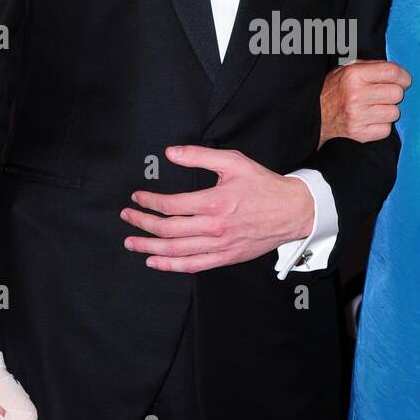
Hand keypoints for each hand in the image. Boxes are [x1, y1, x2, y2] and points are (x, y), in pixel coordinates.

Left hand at [122, 146, 314, 272]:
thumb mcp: (233, 162)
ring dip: (149, 248)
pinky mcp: (226, 257)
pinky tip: (155, 262)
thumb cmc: (263, 185)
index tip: (138, 197)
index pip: (171, 205)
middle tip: (128, 217)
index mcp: (214, 202)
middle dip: (142, 223)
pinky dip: (171, 266)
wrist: (292, 211)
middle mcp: (214, 227)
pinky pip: (193, 266)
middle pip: (168, 230)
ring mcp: (220, 246)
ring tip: (131, 243)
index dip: (149, 201)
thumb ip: (200, 156)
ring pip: (176, 251)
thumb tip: (171, 153)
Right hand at [319, 60, 411, 145]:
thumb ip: (372, 66)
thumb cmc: (334, 89)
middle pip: (396, 93)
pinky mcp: (359, 134)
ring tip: (376, 108)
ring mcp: (357, 116)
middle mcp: (355, 95)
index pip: (391, 72)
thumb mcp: (346, 69)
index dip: (403, 76)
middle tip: (385, 95)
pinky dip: (382, 126)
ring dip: (388, 111)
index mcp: (353, 74)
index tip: (404, 81)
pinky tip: (371, 120)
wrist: (314, 116)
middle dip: (394, 94)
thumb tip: (398, 72)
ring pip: (394, 113)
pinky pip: (386, 130)